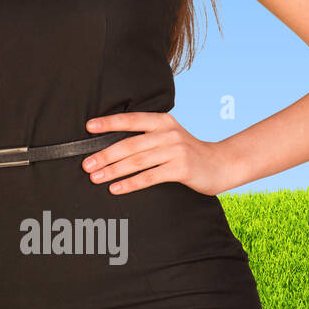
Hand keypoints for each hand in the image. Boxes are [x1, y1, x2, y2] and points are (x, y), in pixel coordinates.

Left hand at [80, 111, 239, 195]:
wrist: (221, 164)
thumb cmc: (187, 152)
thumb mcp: (168, 136)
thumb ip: (146, 137)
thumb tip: (111, 146)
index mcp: (162, 121)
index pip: (130, 120)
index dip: (108, 123)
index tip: (88, 127)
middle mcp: (168, 133)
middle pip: (129, 144)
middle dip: (104, 155)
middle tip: (86, 165)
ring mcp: (175, 150)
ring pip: (137, 161)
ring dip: (113, 171)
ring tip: (95, 178)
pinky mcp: (181, 168)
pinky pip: (149, 177)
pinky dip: (130, 183)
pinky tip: (116, 189)